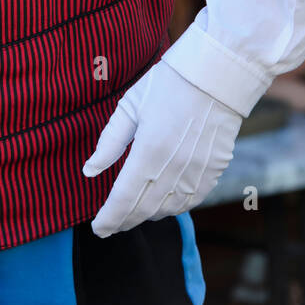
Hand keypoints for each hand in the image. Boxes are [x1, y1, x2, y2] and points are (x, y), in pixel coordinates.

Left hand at [82, 61, 241, 235]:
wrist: (215, 76)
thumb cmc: (167, 84)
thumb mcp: (130, 107)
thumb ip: (109, 143)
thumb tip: (89, 171)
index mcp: (148, 151)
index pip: (123, 199)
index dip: (108, 218)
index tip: (96, 228)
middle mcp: (173, 168)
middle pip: (143, 210)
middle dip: (124, 221)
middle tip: (109, 226)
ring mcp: (196, 173)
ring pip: (167, 210)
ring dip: (147, 216)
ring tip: (131, 214)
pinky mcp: (213, 172)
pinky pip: (190, 202)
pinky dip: (172, 208)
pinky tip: (162, 205)